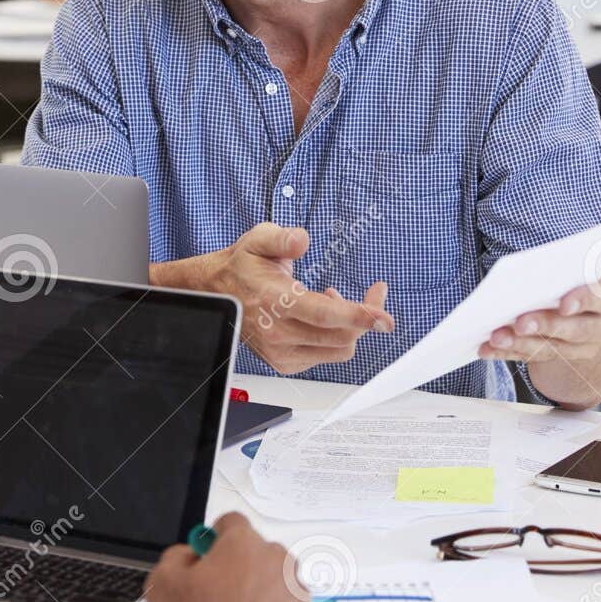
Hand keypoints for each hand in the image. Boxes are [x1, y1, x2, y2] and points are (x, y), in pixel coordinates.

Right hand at [144, 513, 313, 601]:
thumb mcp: (163, 586)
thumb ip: (176, 556)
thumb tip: (187, 556)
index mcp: (244, 545)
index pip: (230, 522)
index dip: (213, 538)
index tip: (206, 554)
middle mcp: (278, 563)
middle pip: (254, 552)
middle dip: (236, 568)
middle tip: (215, 596)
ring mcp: (296, 594)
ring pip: (272, 581)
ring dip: (256, 593)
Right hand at [210, 223, 393, 374]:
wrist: (216, 294)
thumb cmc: (241, 267)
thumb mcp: (258, 239)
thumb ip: (282, 238)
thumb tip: (302, 240)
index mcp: (274, 301)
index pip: (324, 315)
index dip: (358, 316)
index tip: (384, 318)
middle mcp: (278, 332)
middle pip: (341, 336)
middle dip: (367, 315)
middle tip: (375, 293)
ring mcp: (281, 352)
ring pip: (339, 351)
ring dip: (350, 327)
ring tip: (336, 299)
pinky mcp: (285, 364)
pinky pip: (327, 357)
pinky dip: (336, 338)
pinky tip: (323, 316)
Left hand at [478, 264, 600, 383]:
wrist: (593, 307)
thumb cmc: (579, 274)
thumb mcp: (580, 264)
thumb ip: (565, 265)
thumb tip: (530, 269)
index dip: (585, 300)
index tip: (564, 304)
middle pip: (578, 329)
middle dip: (546, 325)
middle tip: (520, 322)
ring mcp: (586, 346)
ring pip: (554, 349)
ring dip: (522, 343)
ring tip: (495, 336)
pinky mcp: (562, 357)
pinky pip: (534, 358)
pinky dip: (508, 353)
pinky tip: (486, 348)